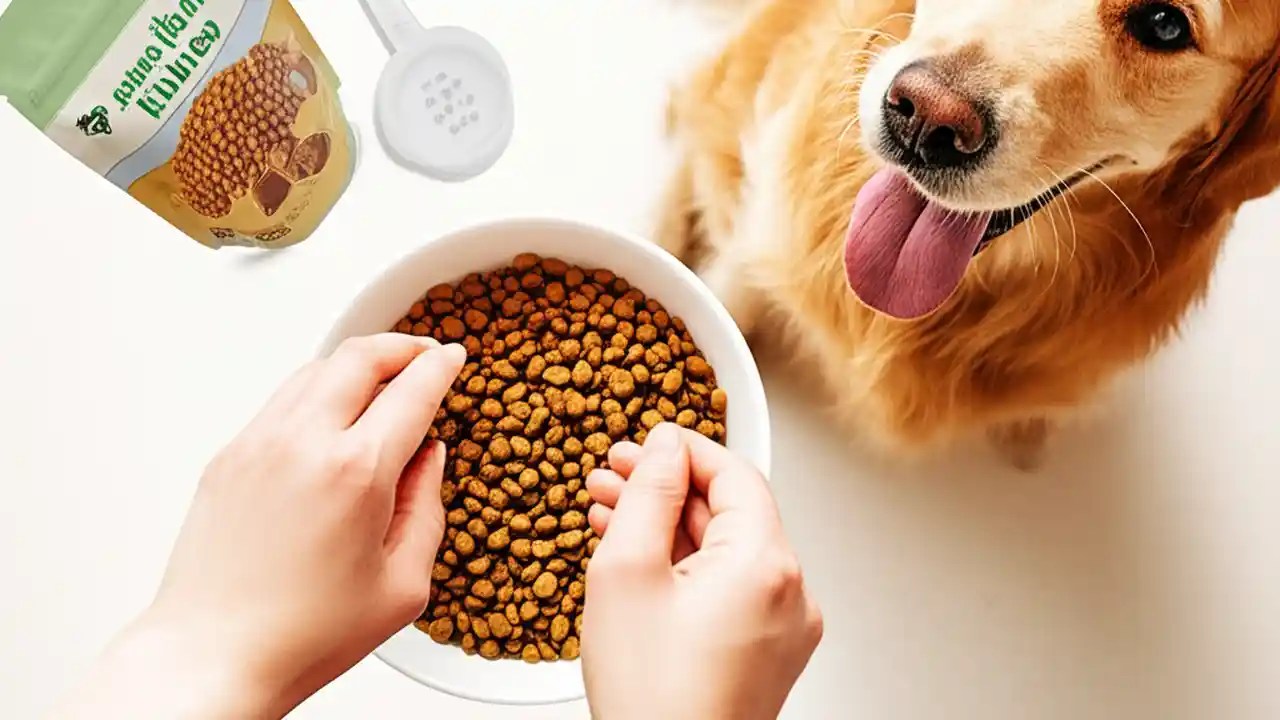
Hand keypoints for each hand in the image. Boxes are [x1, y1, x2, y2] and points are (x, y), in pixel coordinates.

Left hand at [52, 334, 464, 718]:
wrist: (213, 655)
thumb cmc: (305, 635)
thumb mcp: (402, 585)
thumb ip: (427, 509)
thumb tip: (429, 459)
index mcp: (358, 472)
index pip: (413, 390)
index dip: (442, 367)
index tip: (455, 358)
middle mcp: (304, 443)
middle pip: (361, 356)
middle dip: (402, 346)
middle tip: (424, 355)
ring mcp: (259, 444)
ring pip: (316, 368)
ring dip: (357, 364)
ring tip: (380, 382)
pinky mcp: (229, 457)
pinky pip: (281, 400)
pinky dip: (317, 390)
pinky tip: (332, 416)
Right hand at [582, 424, 822, 719]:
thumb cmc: (651, 700)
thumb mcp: (625, 573)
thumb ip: (648, 494)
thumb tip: (663, 447)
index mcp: (767, 564)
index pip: (733, 472)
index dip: (679, 450)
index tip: (638, 445)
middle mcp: (791, 593)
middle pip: (729, 512)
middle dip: (665, 491)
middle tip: (611, 479)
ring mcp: (785, 627)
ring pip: (726, 550)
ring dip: (671, 528)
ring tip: (612, 518)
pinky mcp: (770, 652)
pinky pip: (731, 588)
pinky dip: (688, 569)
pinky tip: (642, 563)